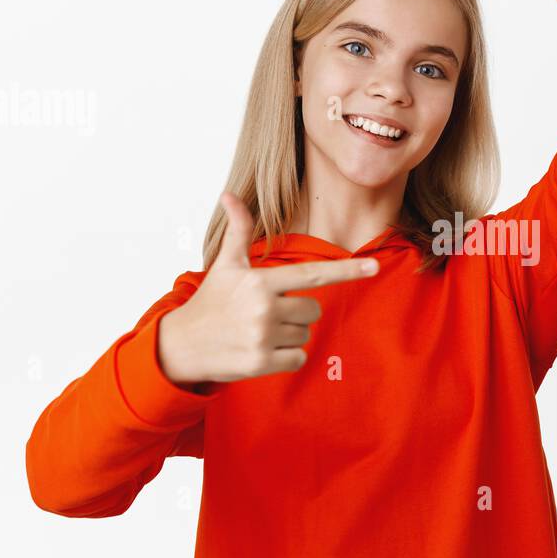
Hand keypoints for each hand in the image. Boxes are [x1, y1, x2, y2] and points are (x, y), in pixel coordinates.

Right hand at [157, 192, 379, 384]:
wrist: (181, 344)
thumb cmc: (211, 301)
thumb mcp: (224, 265)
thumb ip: (238, 231)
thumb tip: (229, 195)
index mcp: (261, 281)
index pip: (313, 274)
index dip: (347, 270)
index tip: (375, 266)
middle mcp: (264, 307)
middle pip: (314, 310)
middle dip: (296, 312)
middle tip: (265, 314)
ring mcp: (263, 336)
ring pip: (305, 335)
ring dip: (288, 335)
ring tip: (258, 332)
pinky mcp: (261, 362)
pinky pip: (298, 359)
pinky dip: (285, 357)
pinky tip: (260, 351)